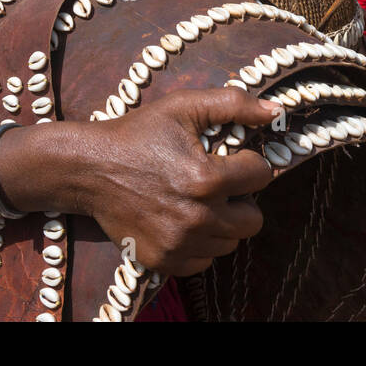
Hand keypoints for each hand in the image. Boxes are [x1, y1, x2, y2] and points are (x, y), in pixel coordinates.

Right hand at [81, 88, 281, 276]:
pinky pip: (203, 262)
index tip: (229, 156)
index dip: (249, 162)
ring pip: (230, 243)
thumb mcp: (184, 106)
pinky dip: (200, 245)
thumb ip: (233, 104)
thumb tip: (275, 110)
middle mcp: (197, 217)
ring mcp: (179, 243)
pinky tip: (183, 220)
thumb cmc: (139, 133)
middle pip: (253, 220)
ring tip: (198, 201)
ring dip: (222, 223)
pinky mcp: (162, 260)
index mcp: (206, 178)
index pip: (262, 176)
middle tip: (218, 185)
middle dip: (242, 200)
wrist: (90, 168)